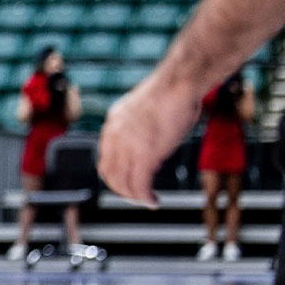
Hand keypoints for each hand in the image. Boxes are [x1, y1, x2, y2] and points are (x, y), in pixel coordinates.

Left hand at [98, 72, 203, 205]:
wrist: (179, 83)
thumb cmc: (172, 91)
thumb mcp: (146, 109)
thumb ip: (139, 126)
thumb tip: (149, 139)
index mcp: (113, 124)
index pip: (105, 158)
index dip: (115, 174)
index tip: (128, 182)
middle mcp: (114, 136)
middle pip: (109, 174)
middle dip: (122, 189)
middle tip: (138, 196)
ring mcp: (128, 147)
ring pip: (123, 183)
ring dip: (134, 197)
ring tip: (147, 201)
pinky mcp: (145, 155)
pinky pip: (140, 185)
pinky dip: (145, 197)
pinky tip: (154, 202)